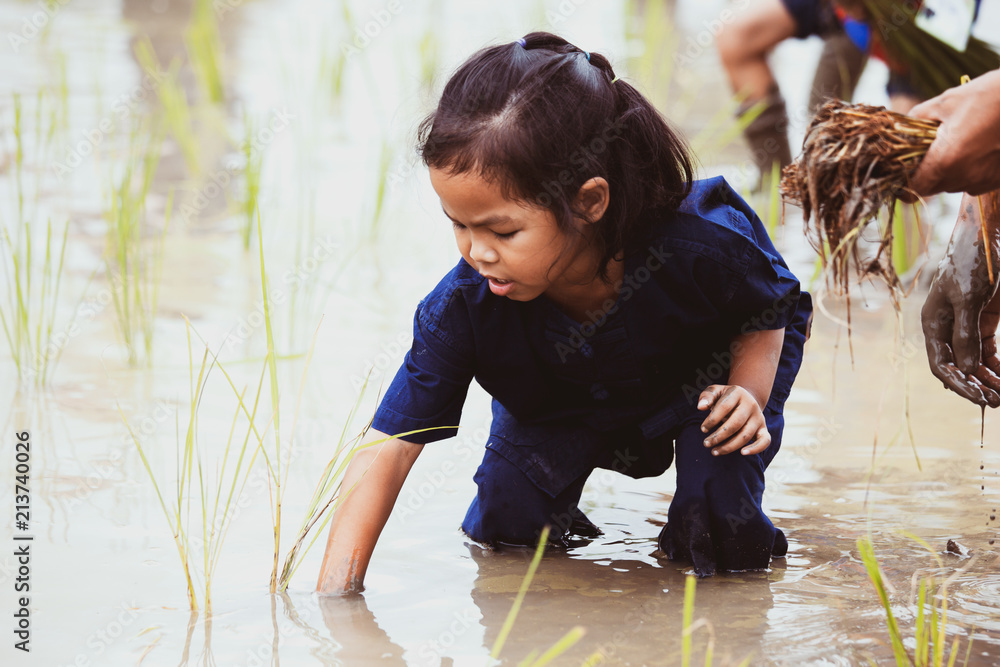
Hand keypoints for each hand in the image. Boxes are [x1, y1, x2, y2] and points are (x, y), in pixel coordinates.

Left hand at [697, 385, 770, 455]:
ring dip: (729, 446)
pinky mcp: (763, 428)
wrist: (745, 399)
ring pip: (745, 435)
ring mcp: (758, 417)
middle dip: (719, 436)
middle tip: (706, 443)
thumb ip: (707, 397)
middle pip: (735, 424)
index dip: (712, 420)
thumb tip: (701, 407)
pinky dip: (756, 448)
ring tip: (714, 451)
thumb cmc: (725, 398)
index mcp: (737, 393)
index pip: (724, 407)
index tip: (703, 429)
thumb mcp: (715, 391)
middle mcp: (751, 405)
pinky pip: (764, 441)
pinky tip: (742, 453)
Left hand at [907, 70, 999, 197]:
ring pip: (953, 185)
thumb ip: (916, 119)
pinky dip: (969, 170)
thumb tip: (899, 127)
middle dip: (926, 172)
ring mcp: (984, 181)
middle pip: (932, 187)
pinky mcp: (998, 180)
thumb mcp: (947, 101)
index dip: (902, 183)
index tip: (901, 171)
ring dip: (949, 170)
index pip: (913, 189)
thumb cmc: (991, 95)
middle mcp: (964, 177)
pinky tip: (977, 147)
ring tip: (959, 142)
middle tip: (931, 148)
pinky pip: (974, 181)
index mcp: (945, 160)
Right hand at [921, 194, 999, 406]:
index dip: (958, 384)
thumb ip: (966, 334)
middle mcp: (947, 328)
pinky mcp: (985, 321)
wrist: (987, 236)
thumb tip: (966, 368)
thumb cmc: (971, 262)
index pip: (941, 364)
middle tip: (996, 401)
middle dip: (976, 386)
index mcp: (934, 323)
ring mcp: (966, 326)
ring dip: (989, 379)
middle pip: (958, 367)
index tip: (979, 398)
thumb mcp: (968, 299)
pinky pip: (989, 351)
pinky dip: (998, 366)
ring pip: (975, 363)